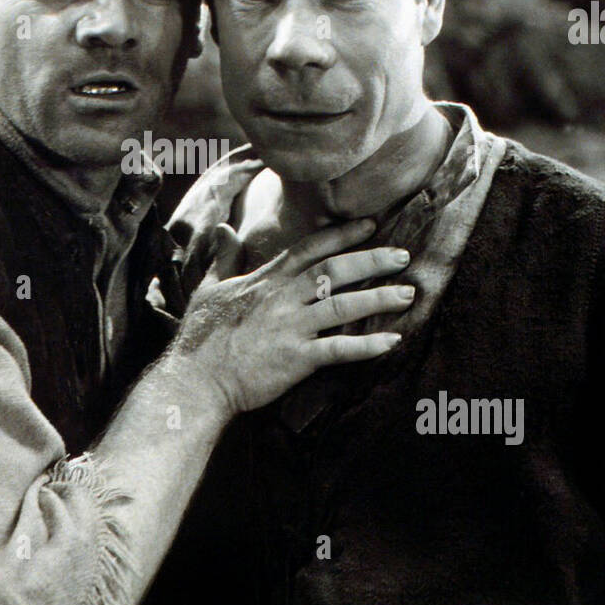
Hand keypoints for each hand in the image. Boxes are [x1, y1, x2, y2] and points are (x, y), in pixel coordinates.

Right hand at [171, 218, 412, 413]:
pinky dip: (367, 346)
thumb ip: (224, 257)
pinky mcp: (297, 359)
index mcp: (266, 280)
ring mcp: (291, 327)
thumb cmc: (201, 336)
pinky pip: (339, 349)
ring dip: (379, 298)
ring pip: (343, 305)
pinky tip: (392, 341)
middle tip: (403, 256)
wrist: (196, 379)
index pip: (310, 249)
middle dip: (372, 261)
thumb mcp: (210, 288)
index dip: (342, 235)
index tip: (371, 225)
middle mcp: (283, 298)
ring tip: (408, 294)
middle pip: (335, 271)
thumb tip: (225, 228)